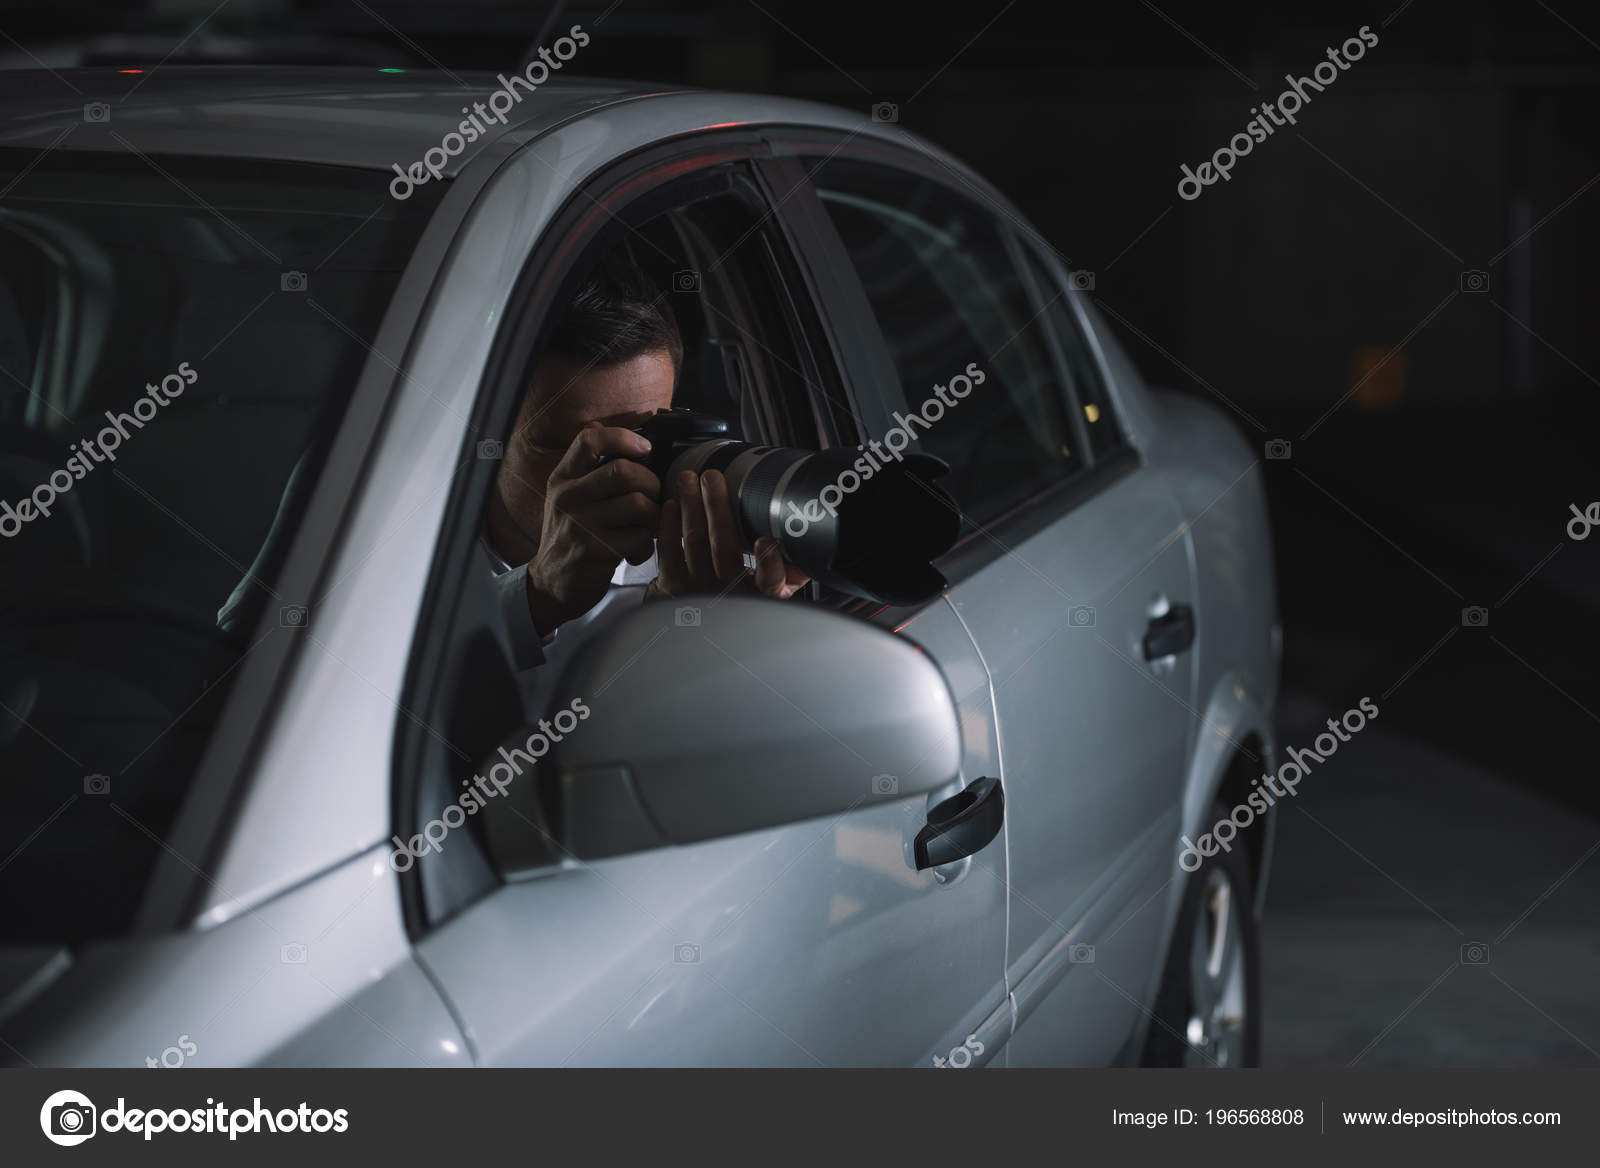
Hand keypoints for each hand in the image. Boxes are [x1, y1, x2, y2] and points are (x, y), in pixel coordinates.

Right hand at [524, 422, 660, 635]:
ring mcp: (580, 525)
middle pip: (623, 472)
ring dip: (654, 517)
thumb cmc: (569, 535)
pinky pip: (639, 538)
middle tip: (653, 498)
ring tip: (646, 527)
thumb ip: (587, 467)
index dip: (623, 437)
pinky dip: (647, 546)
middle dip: (651, 483)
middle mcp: (567, 497)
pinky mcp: (594, 552)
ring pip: (639, 505)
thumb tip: (606, 429)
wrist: (550, 583)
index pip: (589, 440)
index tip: (645, 448)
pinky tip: (637, 551)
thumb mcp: (567, 496)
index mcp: (562, 478)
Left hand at [650, 468, 809, 600]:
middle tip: (713, 478)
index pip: (770, 584)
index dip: (769, 563)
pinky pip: (669, 550)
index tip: (766, 541)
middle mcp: (727, 596)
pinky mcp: (671, 587)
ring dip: (690, 506)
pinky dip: (669, 524)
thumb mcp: (772, 600)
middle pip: (723, 549)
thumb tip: (810, 553)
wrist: (698, 637)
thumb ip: (791, 577)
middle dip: (717, 508)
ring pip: (694, 542)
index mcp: (759, 598)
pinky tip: (673, 504)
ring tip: (688, 479)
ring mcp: (697, 591)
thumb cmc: (739, 608)